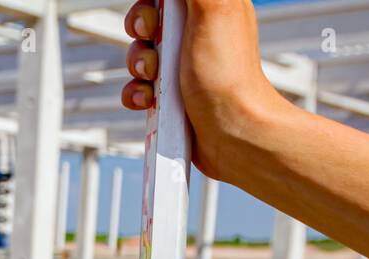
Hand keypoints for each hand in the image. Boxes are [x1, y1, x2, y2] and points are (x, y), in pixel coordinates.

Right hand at [120, 0, 291, 181]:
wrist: (232, 134)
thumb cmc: (229, 76)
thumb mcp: (213, 8)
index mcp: (212, 4)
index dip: (155, 0)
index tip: (156, 10)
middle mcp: (197, 31)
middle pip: (149, 15)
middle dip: (141, 27)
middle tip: (151, 35)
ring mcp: (182, 65)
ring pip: (140, 51)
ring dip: (137, 64)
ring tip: (155, 78)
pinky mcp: (171, 95)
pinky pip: (137, 86)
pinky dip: (136, 93)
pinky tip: (149, 100)